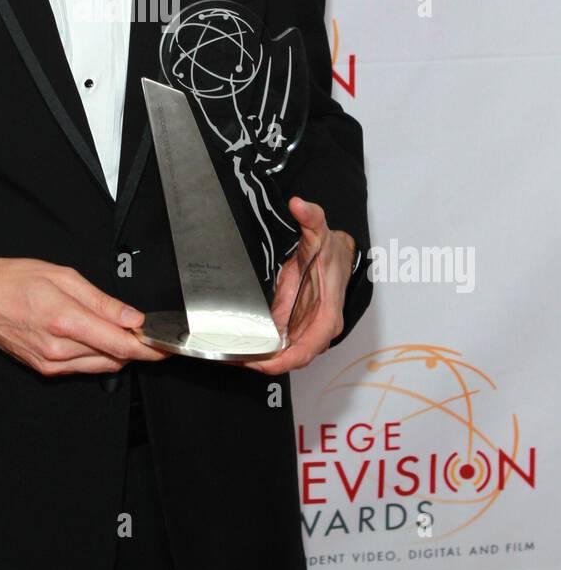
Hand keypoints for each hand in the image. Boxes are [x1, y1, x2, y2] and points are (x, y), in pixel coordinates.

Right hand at [0, 253, 169, 375]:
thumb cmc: (15, 280)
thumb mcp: (64, 277)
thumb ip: (102, 302)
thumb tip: (131, 318)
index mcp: (65, 321)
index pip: (120, 344)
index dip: (148, 348)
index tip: (165, 345)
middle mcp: (58, 349)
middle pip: (114, 358)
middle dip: (135, 347)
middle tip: (144, 331)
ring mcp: (50, 363)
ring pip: (100, 366)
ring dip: (116, 353)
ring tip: (120, 331)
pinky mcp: (44, 369)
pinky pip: (81, 368)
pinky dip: (96, 356)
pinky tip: (96, 338)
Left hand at [228, 197, 354, 375]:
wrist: (337, 254)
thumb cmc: (331, 250)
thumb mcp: (320, 232)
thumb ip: (310, 218)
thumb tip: (299, 205)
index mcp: (327, 314)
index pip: (308, 348)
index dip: (284, 360)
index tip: (260, 363)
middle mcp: (319, 328)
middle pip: (293, 357)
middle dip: (266, 363)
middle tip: (235, 359)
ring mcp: (308, 329)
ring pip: (286, 354)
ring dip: (262, 358)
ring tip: (232, 356)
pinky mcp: (297, 326)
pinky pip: (281, 344)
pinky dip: (263, 348)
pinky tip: (242, 346)